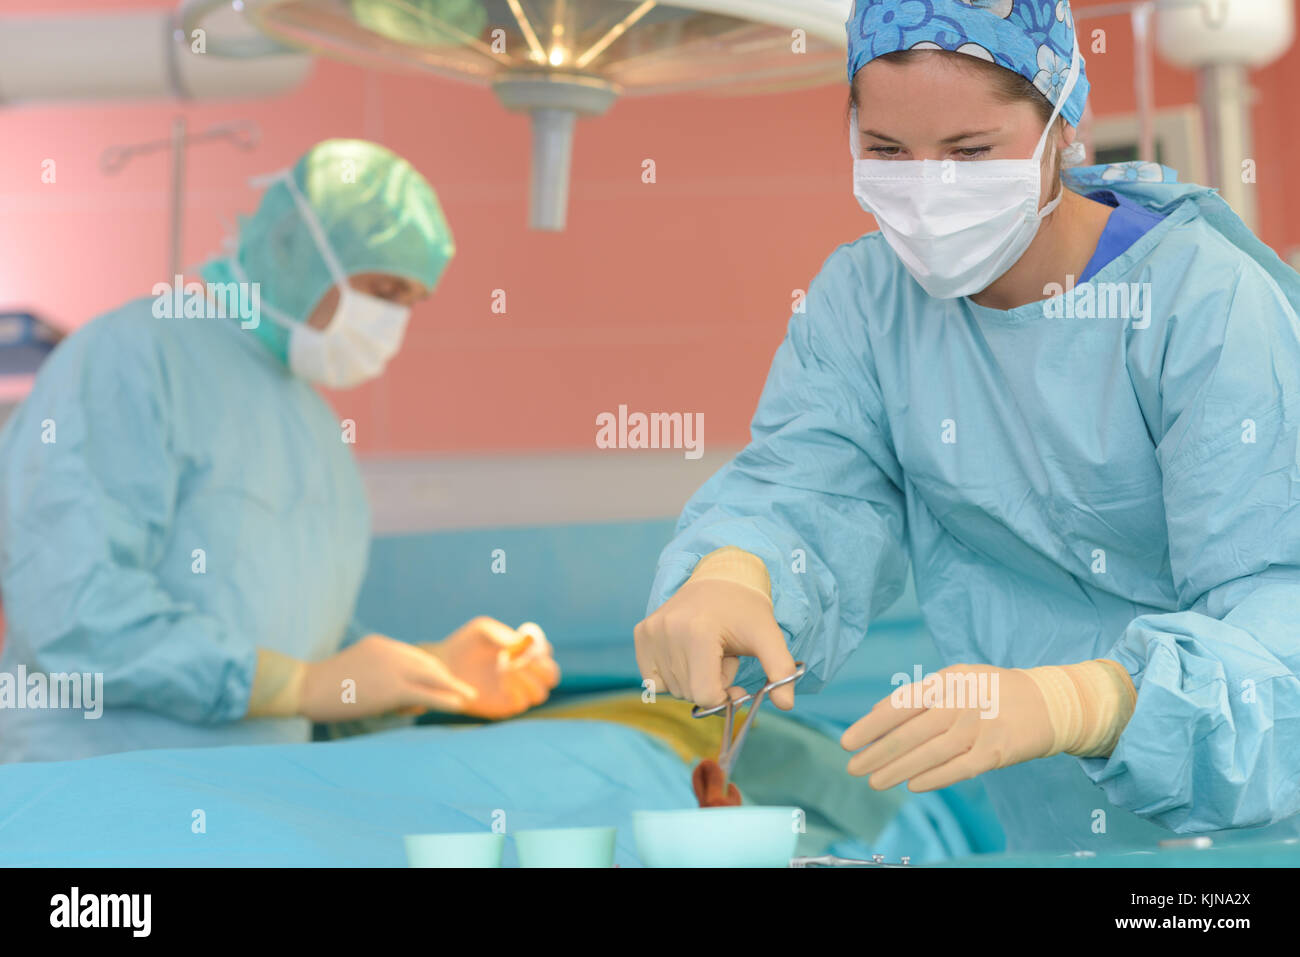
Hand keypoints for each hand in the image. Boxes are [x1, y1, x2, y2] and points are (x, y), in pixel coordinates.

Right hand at [299, 634, 479, 721]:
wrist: (304, 687)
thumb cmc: (322, 687)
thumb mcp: (354, 673)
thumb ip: (378, 679)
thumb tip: (400, 700)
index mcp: (380, 644)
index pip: (414, 656)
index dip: (429, 672)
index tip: (442, 682)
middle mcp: (390, 651)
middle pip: (428, 664)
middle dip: (446, 678)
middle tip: (463, 690)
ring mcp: (392, 668)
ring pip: (432, 678)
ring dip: (453, 688)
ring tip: (469, 697)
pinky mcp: (392, 688)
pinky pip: (427, 694)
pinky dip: (446, 699)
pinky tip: (461, 704)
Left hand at [423, 618, 560, 719]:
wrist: (443, 665)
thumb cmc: (465, 644)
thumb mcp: (484, 630)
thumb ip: (505, 635)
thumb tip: (526, 644)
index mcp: (524, 654)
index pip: (547, 653)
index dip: (542, 649)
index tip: (528, 644)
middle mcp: (524, 675)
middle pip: (552, 676)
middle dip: (543, 668)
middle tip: (525, 660)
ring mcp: (516, 692)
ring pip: (541, 693)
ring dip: (530, 680)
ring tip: (508, 668)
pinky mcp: (505, 707)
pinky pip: (523, 703)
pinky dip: (518, 691)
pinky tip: (502, 679)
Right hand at [633, 579, 797, 709]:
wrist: (721, 577)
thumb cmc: (745, 609)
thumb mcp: (768, 636)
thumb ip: (781, 669)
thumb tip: (787, 705)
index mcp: (698, 632)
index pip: (705, 695)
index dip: (724, 697)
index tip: (736, 683)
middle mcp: (668, 630)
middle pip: (689, 693)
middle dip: (710, 684)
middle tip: (722, 658)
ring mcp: (651, 631)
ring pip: (672, 688)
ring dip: (693, 678)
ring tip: (707, 651)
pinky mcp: (641, 632)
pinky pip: (653, 679)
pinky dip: (672, 675)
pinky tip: (688, 653)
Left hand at [841, 664, 1054, 791]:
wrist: (1049, 702)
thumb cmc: (992, 691)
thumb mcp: (957, 679)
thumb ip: (919, 694)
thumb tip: (876, 710)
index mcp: (948, 681)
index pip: (901, 704)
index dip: (872, 725)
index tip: (848, 741)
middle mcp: (962, 702)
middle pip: (912, 733)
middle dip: (878, 753)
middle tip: (854, 768)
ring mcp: (981, 727)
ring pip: (931, 753)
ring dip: (899, 770)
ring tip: (875, 781)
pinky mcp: (998, 751)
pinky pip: (960, 769)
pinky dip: (934, 778)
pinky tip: (912, 785)